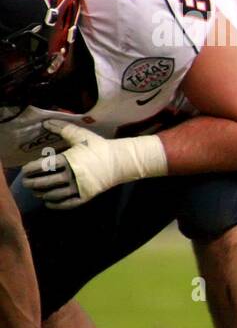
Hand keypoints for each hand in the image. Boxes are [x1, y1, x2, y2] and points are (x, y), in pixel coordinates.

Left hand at [20, 120, 165, 208]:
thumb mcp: (81, 136)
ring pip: (54, 194)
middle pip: (45, 182)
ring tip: (36, 192)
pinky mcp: (85, 196)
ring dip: (42, 194)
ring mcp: (79, 187)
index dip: (30, 169)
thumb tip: (45, 123)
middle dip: (32, 183)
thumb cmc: (99, 147)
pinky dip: (55, 204)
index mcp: (69, 159)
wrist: (120, 161)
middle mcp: (72, 175)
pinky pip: (66, 204)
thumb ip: (62, 128)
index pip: (43, 166)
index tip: (25, 170)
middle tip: (26, 182)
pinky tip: (48, 202)